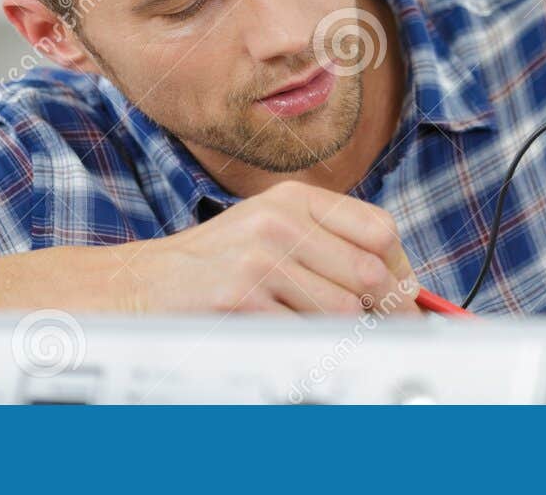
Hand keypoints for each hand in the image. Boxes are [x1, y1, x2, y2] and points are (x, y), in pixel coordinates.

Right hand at [123, 180, 419, 315]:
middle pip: (370, 271)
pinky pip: (305, 333)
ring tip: (322, 334)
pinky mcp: (243, 297)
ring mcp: (260, 258)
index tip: (407, 297)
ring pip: (343, 308)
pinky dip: (308, 346)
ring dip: (343, 333)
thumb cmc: (211, 266)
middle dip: (387, 310)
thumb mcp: (270, 233)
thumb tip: (400, 287)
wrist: (138, 286)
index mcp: (294, 198)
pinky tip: (289, 340)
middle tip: (386, 333)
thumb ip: (328, 247)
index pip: (378, 228)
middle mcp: (280, 220)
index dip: (402, 269)